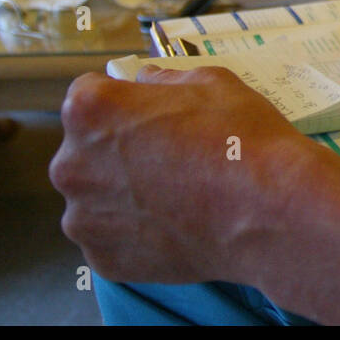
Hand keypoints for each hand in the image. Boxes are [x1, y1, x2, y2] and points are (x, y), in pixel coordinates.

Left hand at [49, 65, 312, 283]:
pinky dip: (136, 233)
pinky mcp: (102, 260)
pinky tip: (175, 227)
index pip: (88, 96)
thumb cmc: (241, 137)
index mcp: (89, 110)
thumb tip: (147, 83)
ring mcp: (83, 219)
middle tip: (169, 160)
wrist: (268, 213)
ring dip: (124, 195)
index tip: (153, 117)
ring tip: (176, 198)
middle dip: (118, 151)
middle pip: (86, 150)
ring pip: (97, 198)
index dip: (124, 103)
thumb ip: (165, 80)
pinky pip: (112, 238)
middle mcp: (71, 164)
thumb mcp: (211, 83)